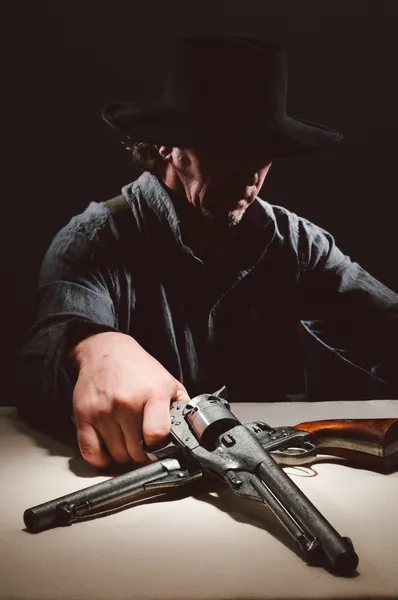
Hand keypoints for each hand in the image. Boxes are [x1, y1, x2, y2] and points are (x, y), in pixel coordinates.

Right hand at [69, 332, 188, 467]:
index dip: (161, 447)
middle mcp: (126, 403)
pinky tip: (109, 449)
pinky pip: (91, 453)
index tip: (160, 445)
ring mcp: (103, 411)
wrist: (105, 352)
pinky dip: (101, 458)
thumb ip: (180, 407)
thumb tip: (191, 432)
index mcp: (152, 394)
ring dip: (124, 455)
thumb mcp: (167, 382)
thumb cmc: (138, 369)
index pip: (156, 434)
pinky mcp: (84, 416)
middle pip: (136, 451)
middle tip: (144, 445)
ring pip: (116, 455)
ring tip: (129, 441)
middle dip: (143, 453)